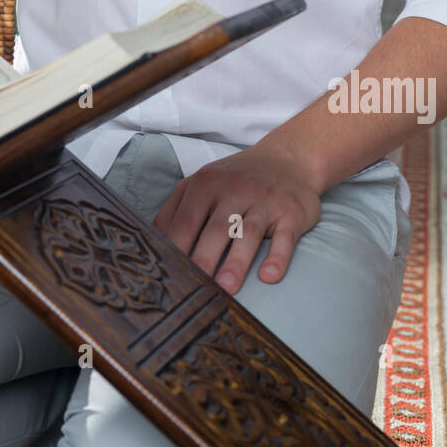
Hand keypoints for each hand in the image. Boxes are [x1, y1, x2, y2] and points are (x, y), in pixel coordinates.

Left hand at [153, 144, 320, 293]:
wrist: (288, 158)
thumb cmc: (238, 178)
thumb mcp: (204, 181)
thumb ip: (178, 207)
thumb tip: (156, 241)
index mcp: (207, 183)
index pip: (186, 220)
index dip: (177, 248)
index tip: (171, 276)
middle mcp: (235, 189)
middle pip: (216, 229)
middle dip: (203, 259)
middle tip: (196, 288)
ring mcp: (264, 201)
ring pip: (248, 233)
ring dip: (237, 262)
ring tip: (227, 288)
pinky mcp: (290, 213)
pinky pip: (285, 237)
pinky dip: (278, 257)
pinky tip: (269, 276)